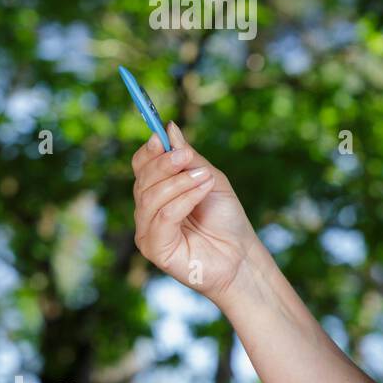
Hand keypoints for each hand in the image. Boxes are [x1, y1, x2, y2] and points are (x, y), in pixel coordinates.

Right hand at [131, 121, 259, 304]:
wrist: (241, 255)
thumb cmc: (226, 219)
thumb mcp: (211, 180)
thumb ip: (189, 158)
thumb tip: (169, 128)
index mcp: (158, 192)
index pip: (141, 166)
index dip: (149, 151)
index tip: (161, 137)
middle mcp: (147, 211)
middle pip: (143, 179)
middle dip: (166, 164)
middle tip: (188, 156)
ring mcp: (147, 231)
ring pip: (151, 196)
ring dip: (180, 181)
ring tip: (206, 178)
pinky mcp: (154, 248)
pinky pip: (163, 216)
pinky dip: (184, 199)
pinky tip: (203, 190)